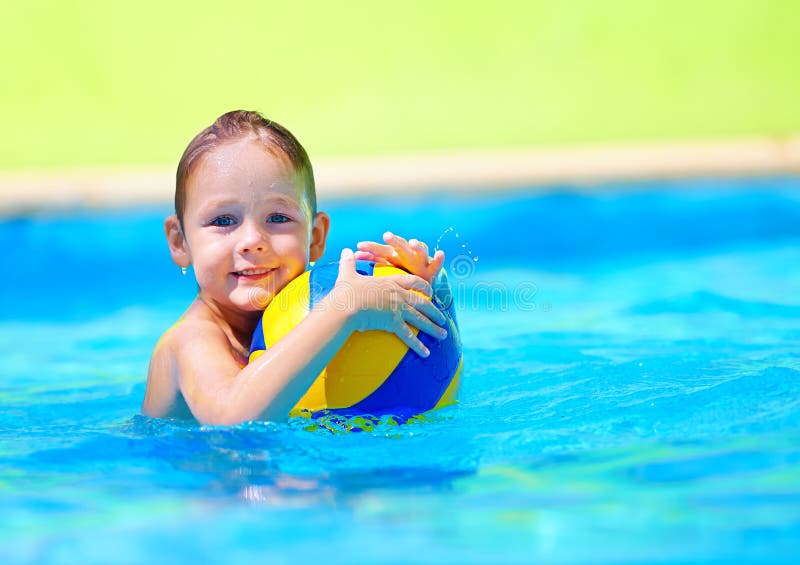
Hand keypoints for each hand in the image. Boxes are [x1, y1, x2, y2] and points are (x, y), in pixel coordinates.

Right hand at [325, 248, 447, 356]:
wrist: (346, 305)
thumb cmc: (346, 291)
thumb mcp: (347, 274)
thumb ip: (348, 263)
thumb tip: (344, 250)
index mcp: (390, 282)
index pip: (412, 281)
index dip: (423, 286)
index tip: (431, 291)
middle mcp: (398, 295)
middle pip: (422, 302)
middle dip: (434, 311)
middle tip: (443, 318)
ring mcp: (398, 309)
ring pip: (421, 319)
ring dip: (433, 327)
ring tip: (443, 334)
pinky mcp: (393, 323)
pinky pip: (409, 336)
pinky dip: (418, 346)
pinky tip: (426, 353)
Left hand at [355, 232, 444, 284]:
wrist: (418, 281)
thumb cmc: (398, 273)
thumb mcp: (385, 268)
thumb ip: (372, 261)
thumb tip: (350, 256)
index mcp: (393, 255)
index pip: (381, 250)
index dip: (371, 248)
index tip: (359, 246)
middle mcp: (406, 254)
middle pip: (399, 246)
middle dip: (394, 241)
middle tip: (387, 235)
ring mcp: (420, 260)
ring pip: (419, 251)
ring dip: (417, 246)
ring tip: (414, 242)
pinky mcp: (430, 269)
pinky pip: (436, 264)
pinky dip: (439, 259)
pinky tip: (440, 253)